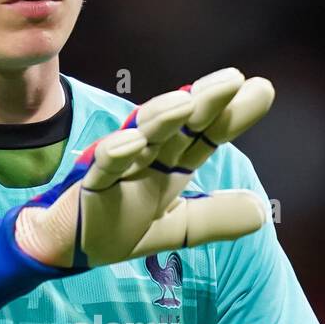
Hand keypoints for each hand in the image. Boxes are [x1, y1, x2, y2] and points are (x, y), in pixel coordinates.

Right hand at [14, 66, 273, 267]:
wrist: (61, 244)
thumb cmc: (114, 225)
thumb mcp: (174, 226)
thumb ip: (214, 218)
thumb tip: (262, 211)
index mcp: (169, 164)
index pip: (205, 134)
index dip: (232, 114)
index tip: (262, 90)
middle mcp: (148, 156)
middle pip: (180, 124)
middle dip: (205, 102)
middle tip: (233, 79)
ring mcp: (118, 165)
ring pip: (142, 134)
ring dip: (163, 116)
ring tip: (187, 101)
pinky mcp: (89, 183)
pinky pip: (103, 165)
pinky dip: (116, 153)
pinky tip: (133, 142)